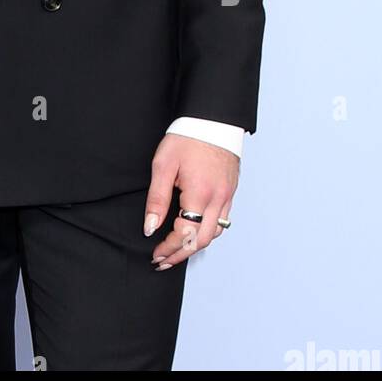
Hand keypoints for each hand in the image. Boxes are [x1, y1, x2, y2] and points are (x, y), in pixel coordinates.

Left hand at [143, 133, 238, 268]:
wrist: (212, 120)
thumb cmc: (186, 138)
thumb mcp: (163, 166)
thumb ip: (157, 199)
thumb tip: (150, 228)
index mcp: (200, 194)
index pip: (185, 235)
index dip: (169, 248)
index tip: (156, 254)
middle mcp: (218, 200)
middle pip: (202, 241)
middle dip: (181, 254)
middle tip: (163, 261)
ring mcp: (227, 197)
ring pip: (215, 234)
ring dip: (195, 246)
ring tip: (176, 251)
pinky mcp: (230, 192)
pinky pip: (222, 222)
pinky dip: (207, 232)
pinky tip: (194, 232)